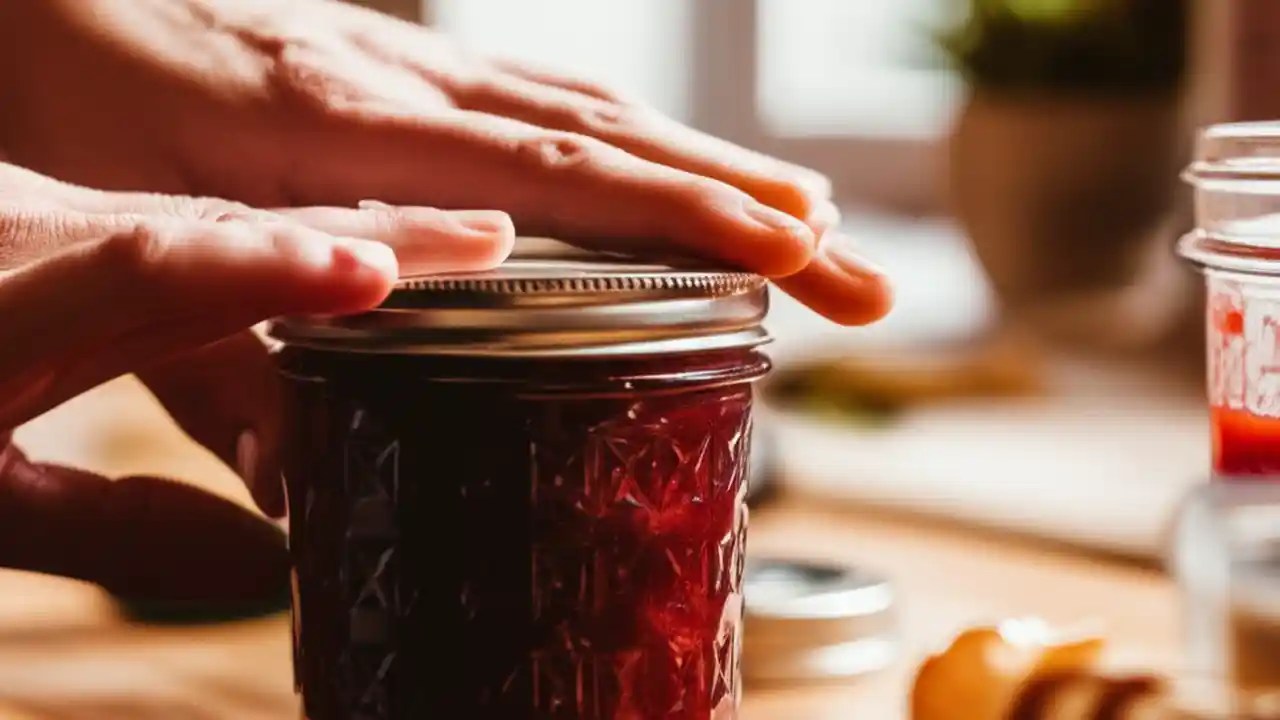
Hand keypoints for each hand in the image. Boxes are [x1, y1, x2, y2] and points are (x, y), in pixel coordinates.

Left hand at [0, 0, 890, 325]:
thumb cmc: (64, 115)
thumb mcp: (136, 267)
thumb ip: (227, 379)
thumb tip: (304, 495)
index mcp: (338, 125)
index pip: (552, 169)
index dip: (680, 210)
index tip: (791, 250)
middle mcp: (405, 75)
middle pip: (617, 140)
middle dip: (755, 206)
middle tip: (864, 278)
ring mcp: (417, 56)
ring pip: (602, 110)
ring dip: (721, 169)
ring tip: (821, 231)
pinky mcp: (413, 58)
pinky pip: (556, 100)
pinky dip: (643, 145)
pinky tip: (693, 182)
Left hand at [0, 162, 512, 603]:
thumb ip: (111, 530)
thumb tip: (265, 556)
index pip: (142, 268)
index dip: (259, 270)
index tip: (366, 276)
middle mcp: (35, 232)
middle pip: (217, 222)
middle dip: (357, 231)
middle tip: (490, 240)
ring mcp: (55, 211)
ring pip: (224, 214)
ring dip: (348, 224)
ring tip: (465, 238)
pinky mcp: (76, 214)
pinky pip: (203, 223)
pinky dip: (298, 239)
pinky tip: (367, 244)